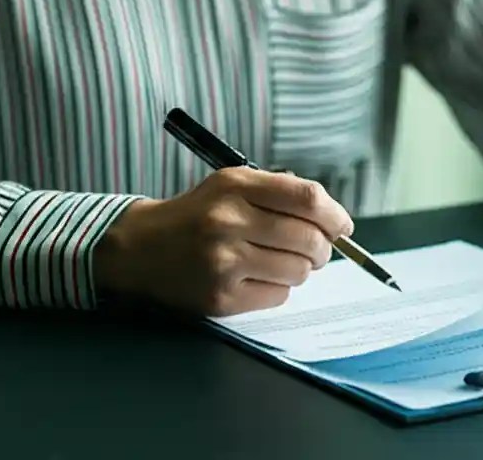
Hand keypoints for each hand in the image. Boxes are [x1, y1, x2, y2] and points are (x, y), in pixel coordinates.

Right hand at [94, 168, 353, 315]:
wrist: (140, 248)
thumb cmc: (199, 214)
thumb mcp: (232, 185)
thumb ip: (281, 193)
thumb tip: (334, 219)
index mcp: (236, 185)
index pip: (307, 198)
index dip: (334, 215)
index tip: (342, 226)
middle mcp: (228, 220)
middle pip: (308, 239)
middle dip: (322, 248)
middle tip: (315, 251)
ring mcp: (222, 262)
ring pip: (298, 271)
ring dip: (300, 270)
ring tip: (280, 262)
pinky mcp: (219, 298)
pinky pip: (277, 296)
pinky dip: (277, 289)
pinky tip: (256, 279)